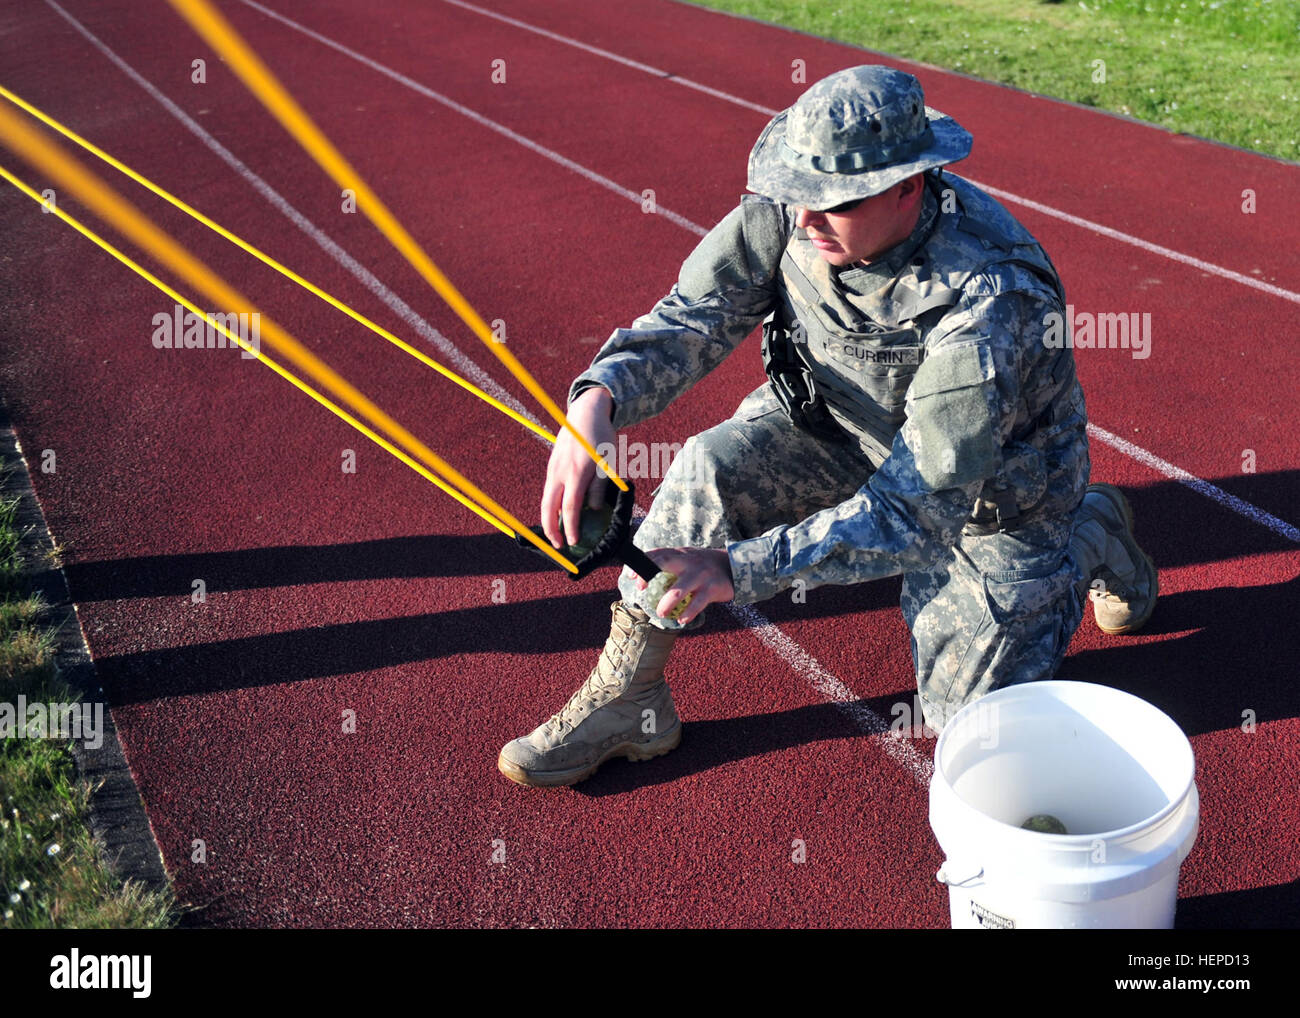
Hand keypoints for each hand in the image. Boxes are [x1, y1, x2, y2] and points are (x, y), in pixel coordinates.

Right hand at [541, 387, 615, 548]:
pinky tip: (557, 514)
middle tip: (557, 546)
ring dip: (548, 519)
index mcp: (577, 472)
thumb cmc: (601, 437)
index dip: (571, 527)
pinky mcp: (551, 466)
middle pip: (550, 507)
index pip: (571, 507)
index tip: (573, 542)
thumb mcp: (607, 462)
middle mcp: (561, 472)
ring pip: (546, 500)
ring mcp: (553, 469)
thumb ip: (599, 487)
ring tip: (555, 534)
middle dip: (551, 530)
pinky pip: (549, 491)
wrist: (585, 412)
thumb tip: (592, 509)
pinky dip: (550, 506)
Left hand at [635, 547, 734, 625]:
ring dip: (666, 604)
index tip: (630, 576)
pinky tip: (681, 619)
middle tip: (640, 588)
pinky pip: (697, 603)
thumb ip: (668, 563)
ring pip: (679, 589)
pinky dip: (688, 613)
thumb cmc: (702, 566)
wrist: (733, 566)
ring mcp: (701, 574)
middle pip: (664, 562)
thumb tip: (640, 575)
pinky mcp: (712, 588)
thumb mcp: (686, 559)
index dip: (641, 563)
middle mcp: (688, 561)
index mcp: (679, 554)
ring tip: (661, 613)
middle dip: (648, 574)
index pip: (656, 553)